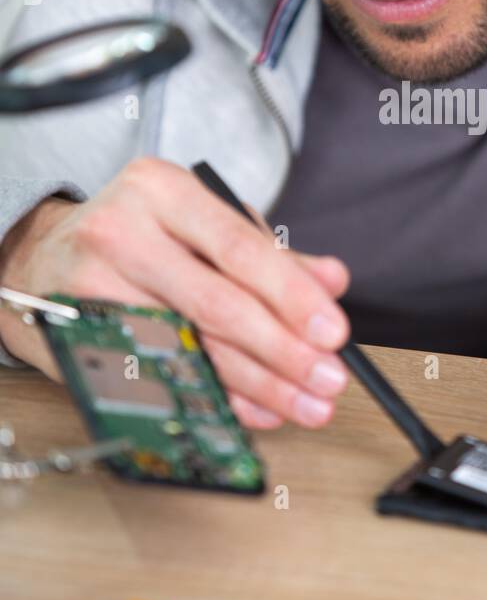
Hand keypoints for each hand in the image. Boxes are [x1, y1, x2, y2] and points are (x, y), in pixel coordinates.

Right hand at [0, 158, 351, 431]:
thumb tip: (332, 280)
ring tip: (303, 402)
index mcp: (162, 189)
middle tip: (327, 378)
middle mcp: (123, 232)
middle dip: (283, 351)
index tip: (333, 331)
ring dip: (257, 385)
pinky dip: (214, 399)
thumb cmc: (135, 236)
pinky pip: (160, 376)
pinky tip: (252, 410)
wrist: (39, 258)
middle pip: (217, 304)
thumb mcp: (200, 223)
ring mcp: (94, 287)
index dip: (292, 295)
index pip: (239, 246)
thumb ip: (269, 253)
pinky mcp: (81, 337)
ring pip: (190, 347)